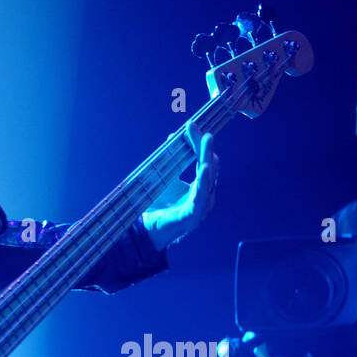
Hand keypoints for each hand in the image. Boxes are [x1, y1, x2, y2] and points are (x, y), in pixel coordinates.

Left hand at [141, 122, 218, 250]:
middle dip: (204, 147)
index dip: (197, 142)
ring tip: (207, 143)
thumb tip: (172, 137)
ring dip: (207, 159)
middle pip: (208, 166)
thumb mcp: (164, 178)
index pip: (203, 160)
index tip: (190, 125)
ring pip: (208, 180)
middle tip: (203, 129)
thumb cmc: (159, 206)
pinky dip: (203, 182)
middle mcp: (204, 195)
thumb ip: (170, 161)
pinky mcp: (192, 216)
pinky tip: (204, 169)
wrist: (147, 231)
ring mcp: (200, 206)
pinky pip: (200, 197)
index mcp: (200, 187)